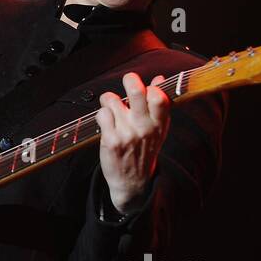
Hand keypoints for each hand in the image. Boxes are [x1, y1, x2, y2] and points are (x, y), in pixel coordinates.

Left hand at [96, 72, 170, 213]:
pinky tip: (107, 124)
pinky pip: (101, 114)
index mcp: (158, 123)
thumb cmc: (145, 149)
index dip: (151, 86)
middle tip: (128, 82)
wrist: (133, 181)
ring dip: (110, 101)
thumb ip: (159, 103)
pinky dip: (102, 116)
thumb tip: (159, 78)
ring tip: (114, 111)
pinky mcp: (110, 140)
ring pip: (112, 99)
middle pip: (137, 92)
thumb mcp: (158, 129)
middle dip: (130, 80)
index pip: (159, 97)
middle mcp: (144, 127)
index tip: (146, 89)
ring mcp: (126, 133)